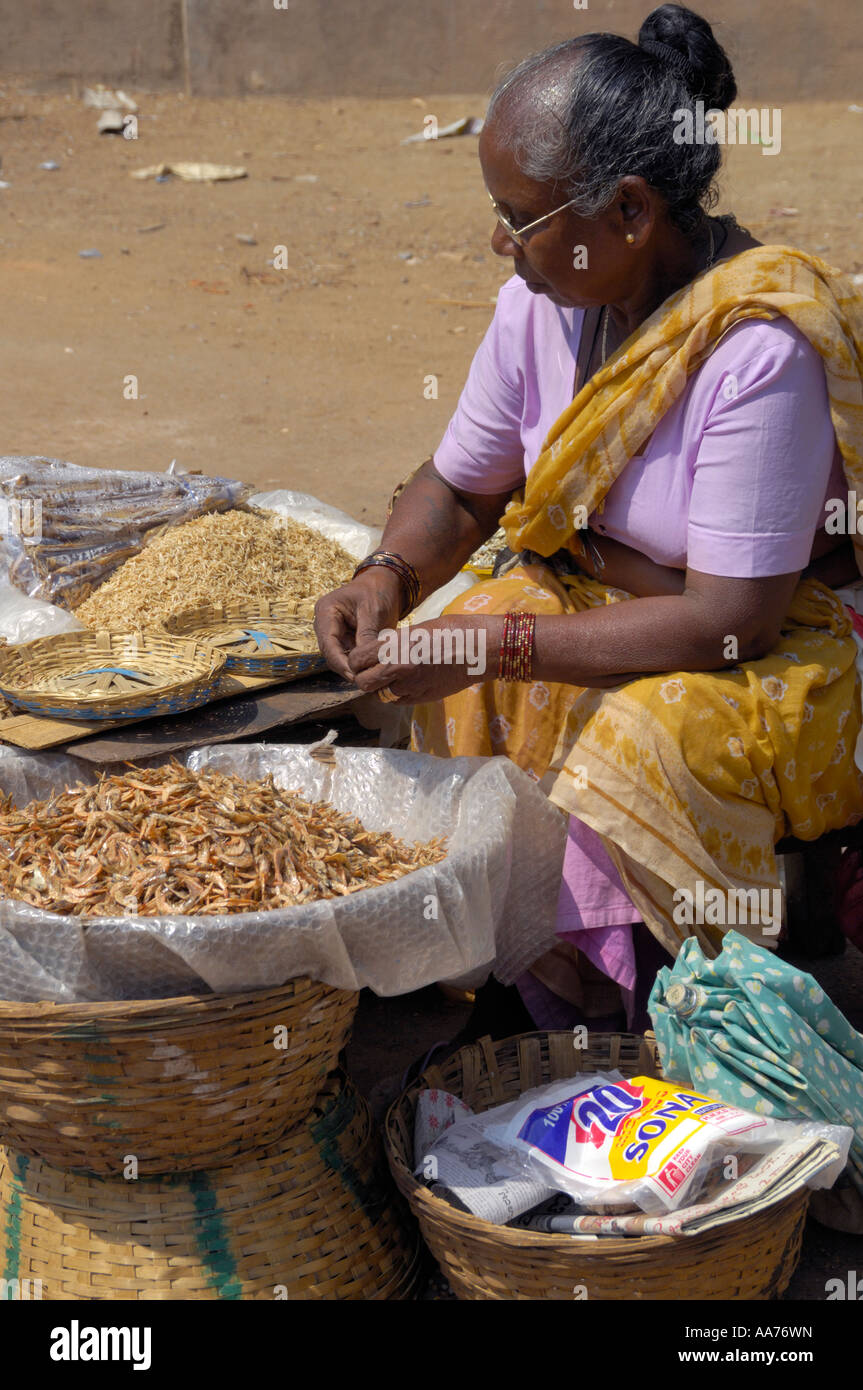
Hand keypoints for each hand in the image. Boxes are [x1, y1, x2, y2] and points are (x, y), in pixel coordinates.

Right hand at [314, 569, 402, 680]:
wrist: (386, 583)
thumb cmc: (378, 590)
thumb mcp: (373, 611)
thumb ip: (367, 634)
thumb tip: (364, 661)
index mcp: (326, 611)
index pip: (328, 642)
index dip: (339, 661)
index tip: (354, 674)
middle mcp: (325, 622)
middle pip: (330, 652)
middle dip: (345, 667)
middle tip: (362, 680)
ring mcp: (333, 631)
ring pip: (338, 656)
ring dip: (350, 667)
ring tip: (367, 678)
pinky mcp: (344, 638)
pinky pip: (347, 654)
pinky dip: (356, 663)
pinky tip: (368, 671)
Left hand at [348, 615, 501, 704]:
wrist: (480, 648)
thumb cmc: (452, 631)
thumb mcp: (416, 629)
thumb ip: (393, 643)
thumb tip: (377, 653)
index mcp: (395, 645)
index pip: (357, 659)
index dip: (357, 660)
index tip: (362, 659)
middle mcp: (398, 667)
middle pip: (363, 682)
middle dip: (364, 677)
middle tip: (372, 671)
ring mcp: (410, 686)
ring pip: (379, 695)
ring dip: (381, 688)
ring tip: (393, 677)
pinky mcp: (422, 698)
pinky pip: (397, 701)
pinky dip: (397, 695)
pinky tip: (408, 684)